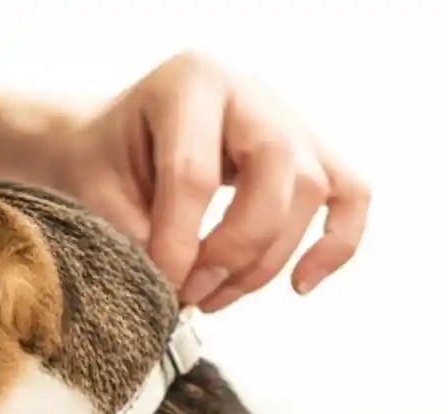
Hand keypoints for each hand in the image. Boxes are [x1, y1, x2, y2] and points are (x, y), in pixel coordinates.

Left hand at [51, 52, 370, 310]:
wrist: (115, 144)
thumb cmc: (106, 160)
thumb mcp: (96, 190)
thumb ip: (131, 235)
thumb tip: (174, 287)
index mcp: (189, 82)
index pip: (195, 171)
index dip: (178, 242)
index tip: (162, 286)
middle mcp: (248, 91)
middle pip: (276, 168)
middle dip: (236, 247)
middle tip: (192, 292)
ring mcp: (288, 118)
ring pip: (312, 190)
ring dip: (265, 260)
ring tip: (212, 296)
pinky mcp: (312, 153)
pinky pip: (350, 195)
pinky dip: (335, 244)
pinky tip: (300, 284)